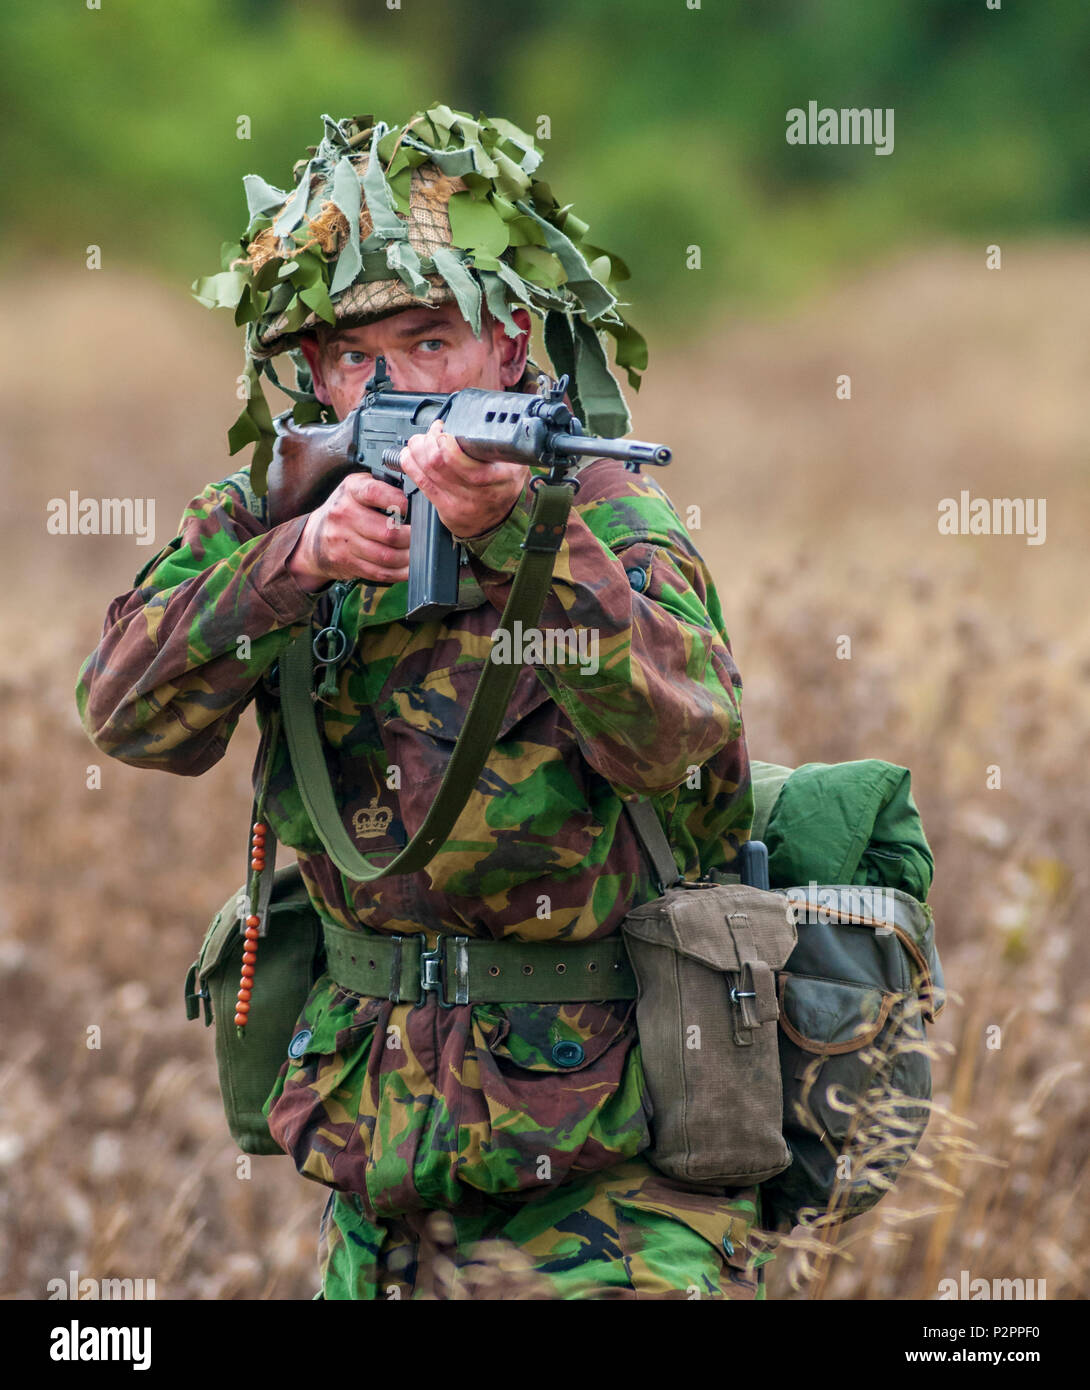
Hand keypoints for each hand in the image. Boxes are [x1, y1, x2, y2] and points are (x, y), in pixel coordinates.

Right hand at [286, 473, 409, 591]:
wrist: (314, 537)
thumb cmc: (346, 509)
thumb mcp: (357, 489)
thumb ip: (382, 488)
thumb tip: (417, 494)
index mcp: (351, 490)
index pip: (374, 492)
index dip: (397, 501)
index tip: (411, 507)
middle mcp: (344, 514)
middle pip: (387, 532)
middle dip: (411, 537)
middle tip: (424, 536)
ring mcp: (343, 541)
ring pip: (386, 556)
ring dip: (408, 557)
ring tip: (419, 552)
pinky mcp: (346, 562)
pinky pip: (379, 572)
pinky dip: (399, 573)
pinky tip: (409, 568)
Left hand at [399, 419, 528, 540]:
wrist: (499, 522)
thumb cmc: (505, 488)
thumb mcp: (516, 464)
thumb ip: (503, 446)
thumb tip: (486, 422)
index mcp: (496, 478)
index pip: (460, 458)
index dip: (445, 439)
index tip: (445, 429)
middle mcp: (476, 492)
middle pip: (437, 460)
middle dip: (429, 438)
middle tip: (434, 431)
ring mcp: (458, 502)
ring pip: (426, 469)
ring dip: (418, 448)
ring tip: (424, 439)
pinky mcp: (443, 508)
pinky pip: (420, 482)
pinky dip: (411, 463)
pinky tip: (411, 453)